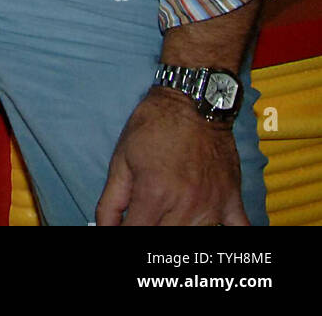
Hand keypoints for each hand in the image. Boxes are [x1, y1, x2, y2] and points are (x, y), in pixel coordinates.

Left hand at [96, 88, 249, 224]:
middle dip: (151, 232)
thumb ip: (111, 200)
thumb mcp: (121, 159)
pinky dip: (228, 236)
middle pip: (167, 241)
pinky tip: (213, 228)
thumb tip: (104, 228)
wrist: (194, 102)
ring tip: (169, 219)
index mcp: (154, 194)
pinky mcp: (233, 200)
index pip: (138, 234)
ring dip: (181, 233)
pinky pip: (239, 231)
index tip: (125, 228)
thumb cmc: (154, 126)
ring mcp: (212, 205)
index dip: (126, 234)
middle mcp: (185, 206)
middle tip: (146, 220)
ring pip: (198, 239)